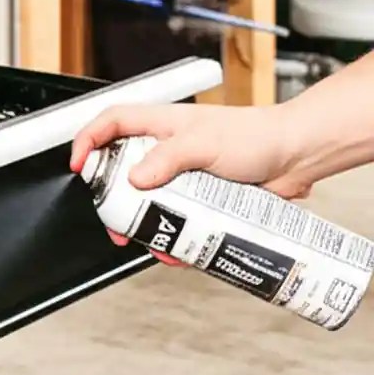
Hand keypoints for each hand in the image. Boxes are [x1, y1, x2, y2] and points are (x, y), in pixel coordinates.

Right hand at [70, 103, 307, 263]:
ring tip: (150, 241)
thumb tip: (136, 179)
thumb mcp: (204, 143)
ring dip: (145, 225)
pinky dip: (174, 239)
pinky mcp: (199, 200)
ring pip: (147, 203)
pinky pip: (176, 222)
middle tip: (113, 219)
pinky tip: (179, 250)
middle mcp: (165, 150)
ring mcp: (181, 177)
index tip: (79, 167)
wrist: (296, 157)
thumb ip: (167, 158)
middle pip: (121, 171)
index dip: (87, 141)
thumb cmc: (256, 136)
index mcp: (160, 125)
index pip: (110, 124)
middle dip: (112, 199)